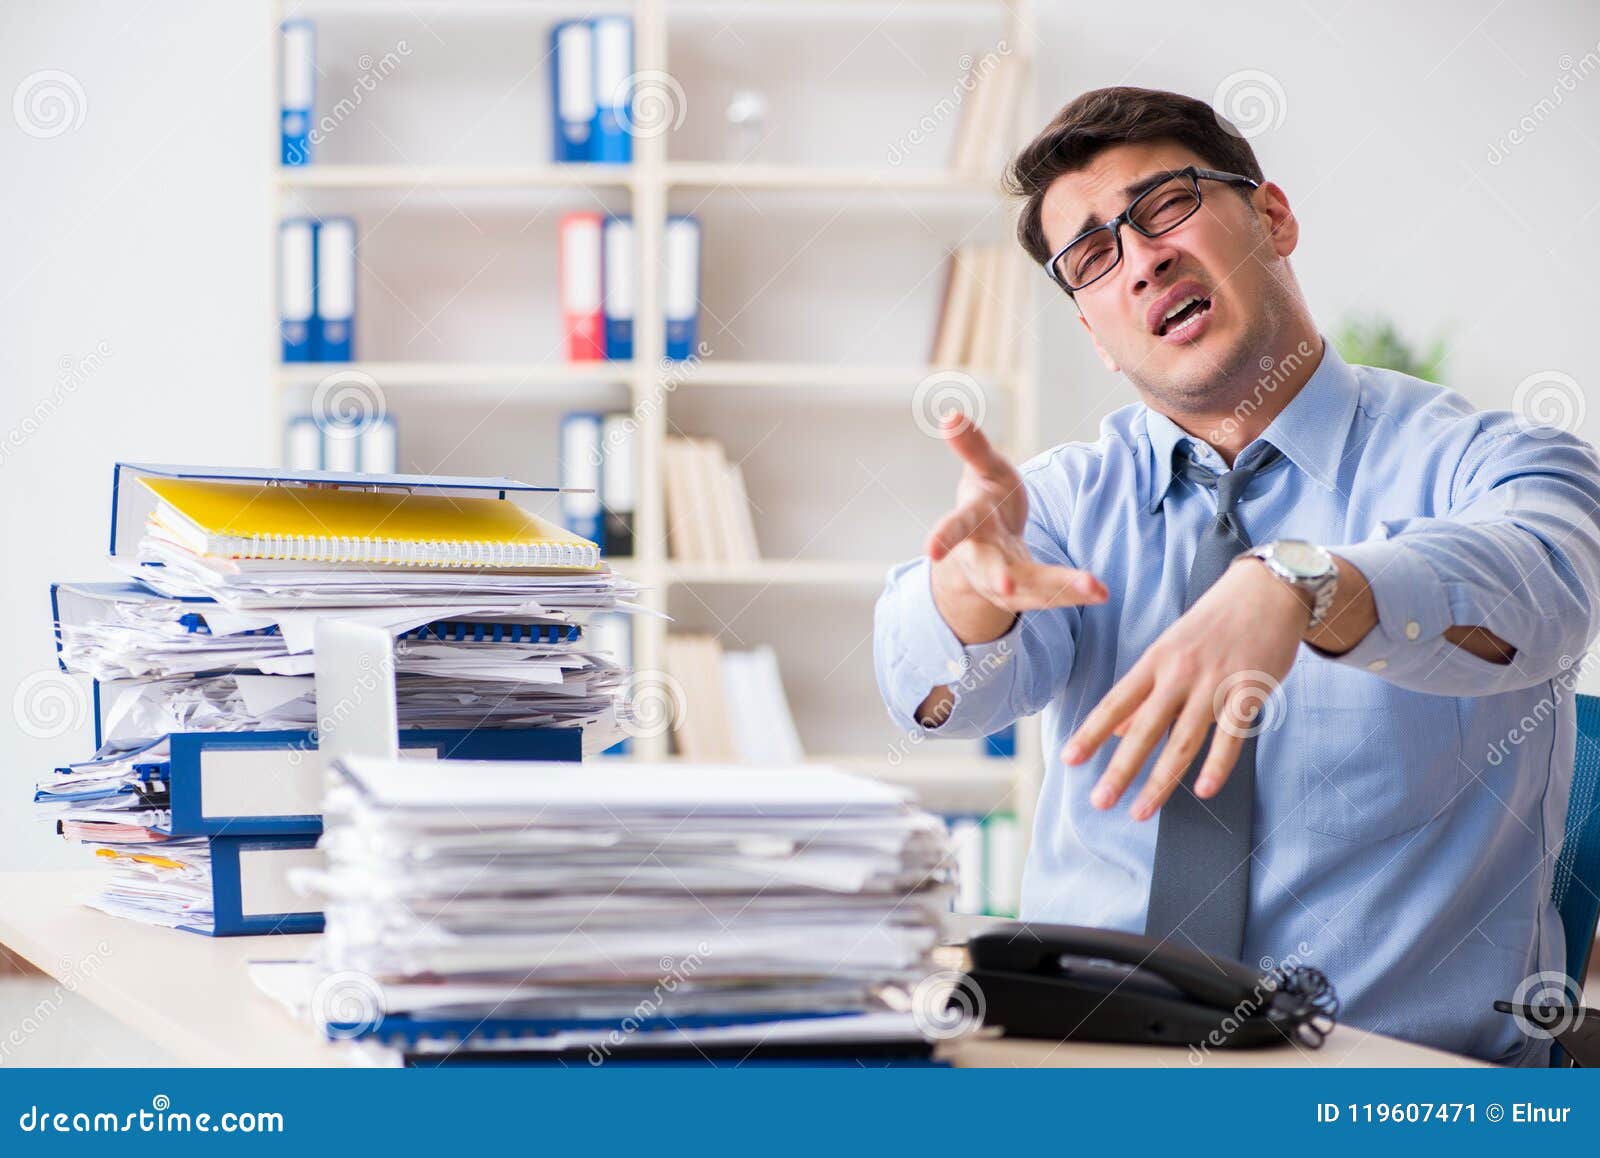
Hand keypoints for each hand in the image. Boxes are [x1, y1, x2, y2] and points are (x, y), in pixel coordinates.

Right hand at [925, 413, 1106, 619]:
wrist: (990, 545)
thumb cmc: (988, 498)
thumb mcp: (984, 470)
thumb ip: (972, 448)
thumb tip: (951, 415)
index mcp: (969, 524)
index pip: (955, 528)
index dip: (943, 537)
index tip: (930, 551)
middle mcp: (981, 559)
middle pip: (989, 570)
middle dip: (999, 578)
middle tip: (1005, 586)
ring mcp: (1002, 581)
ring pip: (1029, 589)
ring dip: (1059, 589)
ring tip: (1096, 588)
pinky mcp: (1027, 594)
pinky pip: (1050, 597)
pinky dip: (1076, 594)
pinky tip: (1101, 593)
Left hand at [1061, 559, 1309, 819]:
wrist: (1267, 591)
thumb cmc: (1214, 623)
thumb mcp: (1171, 648)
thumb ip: (1146, 691)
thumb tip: (1115, 732)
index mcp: (1155, 661)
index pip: (1115, 702)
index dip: (1091, 733)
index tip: (1069, 759)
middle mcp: (1180, 673)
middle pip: (1144, 729)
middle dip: (1120, 769)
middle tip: (1100, 800)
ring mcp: (1215, 684)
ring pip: (1182, 740)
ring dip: (1160, 780)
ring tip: (1140, 810)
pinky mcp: (1249, 691)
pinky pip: (1231, 736)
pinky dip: (1216, 765)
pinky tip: (1202, 790)